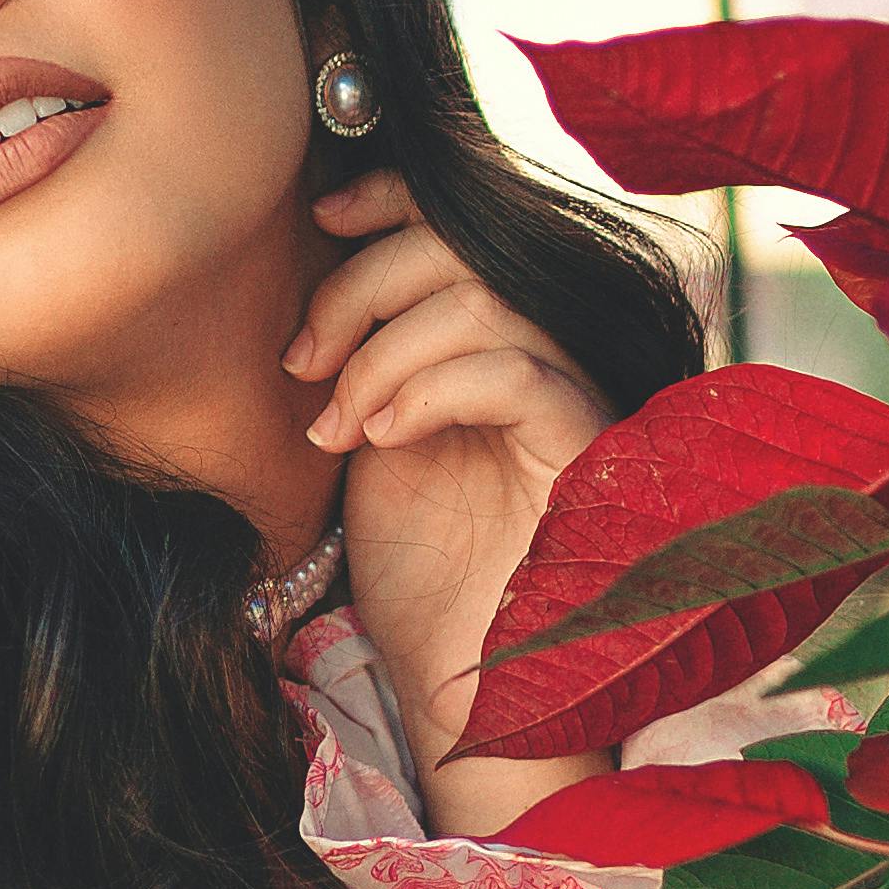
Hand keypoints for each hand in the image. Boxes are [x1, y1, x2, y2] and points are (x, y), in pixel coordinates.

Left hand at [282, 175, 606, 790]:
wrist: (465, 689)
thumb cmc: (421, 580)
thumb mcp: (372, 438)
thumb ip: (367, 353)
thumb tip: (317, 262)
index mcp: (499, 343)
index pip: (463, 222)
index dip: (393, 199)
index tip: (320, 221)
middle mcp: (551, 359)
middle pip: (465, 246)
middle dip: (362, 286)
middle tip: (303, 362)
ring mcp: (576, 401)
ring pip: (486, 300)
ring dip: (384, 350)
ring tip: (339, 423)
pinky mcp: (585, 453)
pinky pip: (516, 371)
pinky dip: (431, 387)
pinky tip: (383, 437)